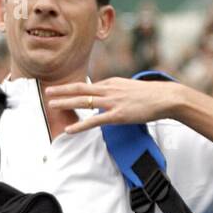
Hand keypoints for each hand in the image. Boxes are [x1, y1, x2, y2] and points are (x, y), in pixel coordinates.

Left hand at [43, 76, 186, 133]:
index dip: (72, 88)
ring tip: (51, 106)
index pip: (88, 85)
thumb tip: (111, 95)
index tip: (60, 90)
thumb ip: (117, 91)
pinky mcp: (117, 115)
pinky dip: (80, 125)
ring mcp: (112, 102)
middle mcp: (109, 89)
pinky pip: (94, 121)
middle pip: (80, 89)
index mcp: (112, 83)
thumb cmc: (151, 95)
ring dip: (65, 103)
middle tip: (47, 92)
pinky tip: (69, 129)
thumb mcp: (130, 88)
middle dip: (62, 90)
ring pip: (83, 102)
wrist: (165, 97)